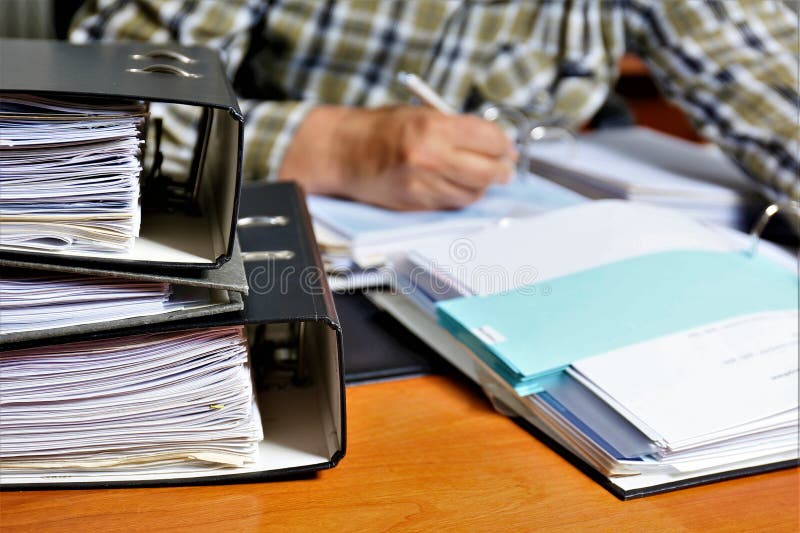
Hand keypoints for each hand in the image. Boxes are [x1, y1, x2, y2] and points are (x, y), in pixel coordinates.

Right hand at [279, 105, 517, 209]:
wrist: (343, 152)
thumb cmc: (379, 129)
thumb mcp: (420, 114)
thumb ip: (455, 128)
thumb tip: (491, 143)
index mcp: (433, 127)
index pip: (489, 140)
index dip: (504, 145)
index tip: (507, 148)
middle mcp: (430, 157)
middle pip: (487, 172)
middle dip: (502, 171)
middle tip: (505, 169)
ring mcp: (423, 184)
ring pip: (472, 194)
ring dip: (482, 187)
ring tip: (481, 178)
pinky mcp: (415, 204)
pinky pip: (451, 205)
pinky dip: (461, 197)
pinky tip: (459, 186)